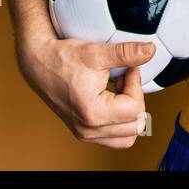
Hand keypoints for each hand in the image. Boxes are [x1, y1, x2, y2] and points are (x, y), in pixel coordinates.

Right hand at [16, 35, 155, 147]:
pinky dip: (120, 121)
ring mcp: (85, 133)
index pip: (135, 108)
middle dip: (135, 99)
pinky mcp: (83, 132)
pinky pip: (114, 137)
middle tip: (124, 79)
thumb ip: (127, 53)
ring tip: (118, 91)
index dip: (136, 84)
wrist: (38, 63)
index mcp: (93, 113)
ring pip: (127, 136)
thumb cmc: (62, 58)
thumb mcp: (97, 52)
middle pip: (134, 125)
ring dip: (129, 113)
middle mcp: (88, 129)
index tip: (127, 69)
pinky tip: (112, 98)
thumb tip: (150, 51)